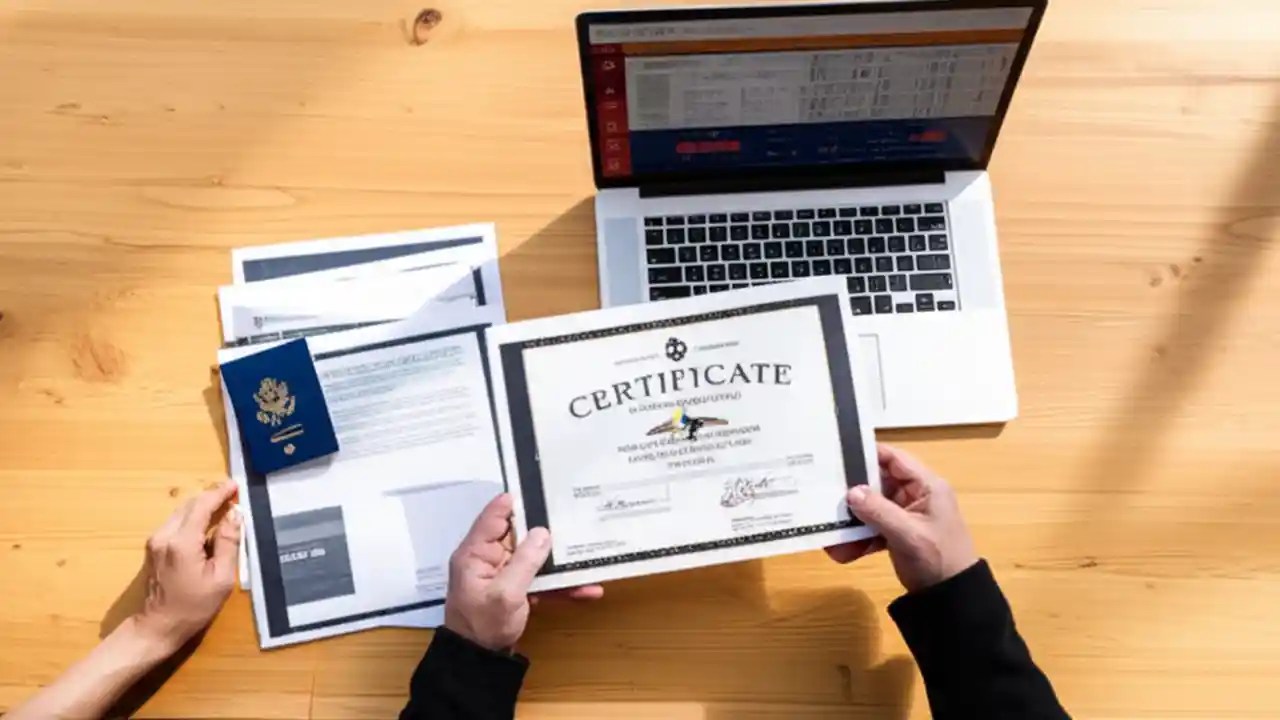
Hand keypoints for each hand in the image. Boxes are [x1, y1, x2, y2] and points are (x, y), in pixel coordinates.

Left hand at [134, 480, 241, 653]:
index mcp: (182, 542)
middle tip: (233, 494)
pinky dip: (192, 518)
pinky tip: (206, 524)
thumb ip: (229, 542)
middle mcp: (164, 535)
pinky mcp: (153, 547)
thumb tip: (235, 514)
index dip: (219, 493)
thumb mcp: (221, 578)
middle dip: (211, 497)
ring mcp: (155, 541)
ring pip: (181, 512)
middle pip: (190, 505)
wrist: (158, 626)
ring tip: (223, 507)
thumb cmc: (194, 607)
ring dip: (202, 507)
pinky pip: (175, 523)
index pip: (202, 506)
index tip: (235, 485)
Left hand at [445, 493, 602, 651]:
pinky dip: (561, 586)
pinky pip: (541, 581)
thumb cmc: (483, 626)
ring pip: (535, 559)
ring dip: (559, 561)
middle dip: (546, 528)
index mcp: (476, 553)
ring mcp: (504, 576)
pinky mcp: (517, 591)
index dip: (516, 502)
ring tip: (587, 553)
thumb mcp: (505, 594)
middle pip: (519, 535)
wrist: (478, 663)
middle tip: (573, 516)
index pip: (494, 517)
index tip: (539, 488)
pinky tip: (586, 589)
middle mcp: (489, 559)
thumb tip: (543, 532)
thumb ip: (525, 562)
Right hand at [826, 443, 977, 592]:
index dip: (867, 455)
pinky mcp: (898, 533)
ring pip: (872, 508)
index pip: (894, 459)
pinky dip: (859, 538)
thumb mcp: (909, 535)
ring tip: (831, 534)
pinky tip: (842, 552)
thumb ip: (879, 511)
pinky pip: (873, 528)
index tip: (838, 457)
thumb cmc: (938, 560)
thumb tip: (851, 492)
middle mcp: (916, 495)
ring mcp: (906, 515)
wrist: (952, 598)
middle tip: (825, 497)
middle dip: (853, 494)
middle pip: (878, 483)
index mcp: (927, 486)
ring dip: (852, 522)